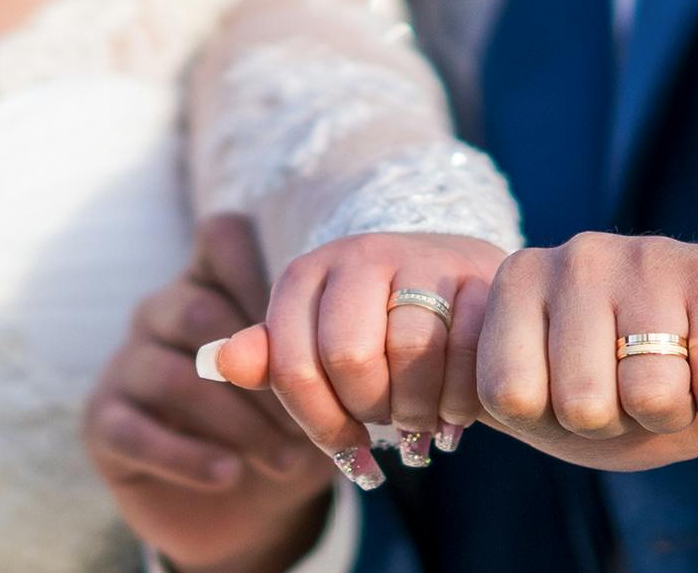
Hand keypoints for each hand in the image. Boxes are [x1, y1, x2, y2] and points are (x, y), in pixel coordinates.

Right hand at [84, 215, 335, 572]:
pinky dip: (186, 456)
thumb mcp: (307, 391)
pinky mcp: (103, 420)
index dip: (258, 269)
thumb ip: (314, 359)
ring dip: (237, 422)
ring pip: (172, 376)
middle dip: (261, 373)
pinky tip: (229, 474)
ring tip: (286, 461)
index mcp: (210, 282)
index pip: (220, 236)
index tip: (306, 325)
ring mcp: (126, 363)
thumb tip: (340, 351)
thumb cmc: (278, 427)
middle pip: (199, 314)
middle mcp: (160, 311)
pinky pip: (133, 431)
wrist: (238, 508)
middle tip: (309, 421)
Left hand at [206, 230, 508, 486]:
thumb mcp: (320, 347)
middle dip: (371, 410)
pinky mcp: (481, 273)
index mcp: (308, 273)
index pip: (292, 366)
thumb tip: (216, 362)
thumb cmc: (381, 336)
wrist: (468, 296)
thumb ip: (273, 360)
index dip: (320, 424)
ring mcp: (423, 257)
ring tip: (423, 414)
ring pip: (412, 355)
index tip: (346, 446)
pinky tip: (458, 408)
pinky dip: (462, 398)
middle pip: (349, 358)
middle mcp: (361, 252)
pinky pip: (467, 352)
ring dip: (419, 409)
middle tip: (388, 419)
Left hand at [473, 234, 697, 470]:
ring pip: (651, 395)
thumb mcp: (546, 404)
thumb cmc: (622, 390)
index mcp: (519, 280)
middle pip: (581, 404)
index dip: (552, 420)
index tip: (573, 393)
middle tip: (632, 387)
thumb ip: (493, 400)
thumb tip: (436, 411)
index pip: (510, 395)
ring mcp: (649, 254)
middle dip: (617, 420)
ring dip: (672, 411)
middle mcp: (576, 255)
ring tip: (676, 373)